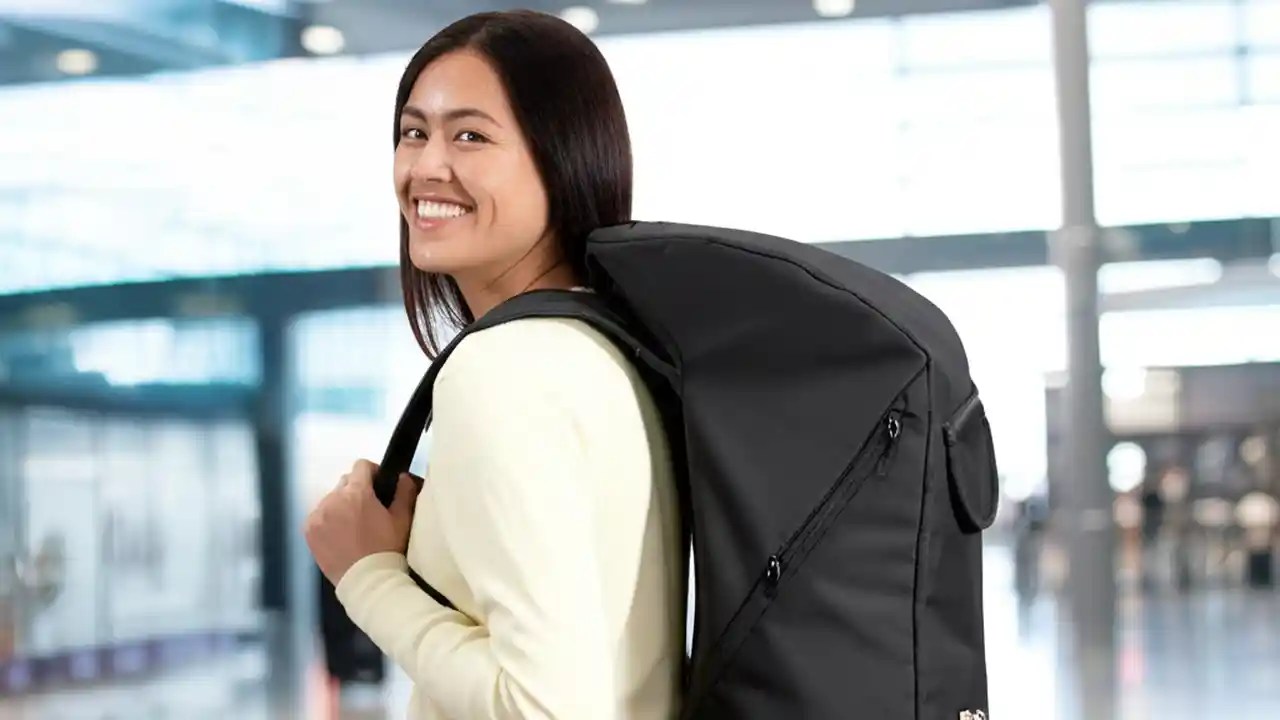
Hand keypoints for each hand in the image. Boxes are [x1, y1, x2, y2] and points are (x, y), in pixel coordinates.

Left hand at [304, 459, 420, 585]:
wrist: (365, 580)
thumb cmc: (386, 549)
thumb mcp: (401, 520)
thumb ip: (403, 492)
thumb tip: (402, 476)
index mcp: (357, 493)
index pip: (361, 466)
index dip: (372, 472)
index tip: (378, 486)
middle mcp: (333, 498)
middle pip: (345, 482)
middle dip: (356, 490)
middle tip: (366, 510)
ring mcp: (318, 515)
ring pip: (330, 499)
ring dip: (340, 505)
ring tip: (351, 526)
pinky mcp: (308, 530)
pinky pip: (318, 515)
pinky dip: (327, 520)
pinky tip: (338, 535)